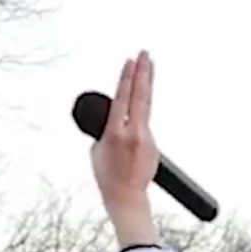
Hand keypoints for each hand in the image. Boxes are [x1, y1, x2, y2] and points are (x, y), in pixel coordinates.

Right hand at [91, 52, 159, 248]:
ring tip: (149, 66)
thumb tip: (115, 118)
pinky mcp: (153, 145)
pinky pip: (145, 123)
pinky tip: (139, 102)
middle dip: (142, 72)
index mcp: (115, 133)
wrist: (126, 197)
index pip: (122, 98)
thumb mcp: (97, 150)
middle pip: (140, 96)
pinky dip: (141, 112)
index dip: (126, 78)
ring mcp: (146, 138)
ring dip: (147, 84)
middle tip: (145, 53)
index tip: (130, 61)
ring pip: (146, 106)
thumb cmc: (107, 176)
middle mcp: (133, 133)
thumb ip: (106, 130)